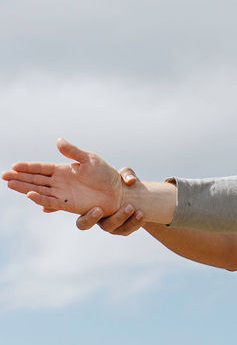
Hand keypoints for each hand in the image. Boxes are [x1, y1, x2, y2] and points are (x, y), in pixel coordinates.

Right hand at [3, 140, 126, 216]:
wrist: (118, 192)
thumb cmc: (106, 174)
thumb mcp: (89, 159)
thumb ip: (72, 152)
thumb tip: (58, 140)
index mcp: (63, 169)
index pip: (41, 168)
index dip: (27, 167)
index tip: (13, 166)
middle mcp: (60, 182)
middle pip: (35, 179)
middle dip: (19, 177)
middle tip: (3, 176)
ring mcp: (63, 193)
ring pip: (39, 189)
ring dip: (24, 187)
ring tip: (10, 184)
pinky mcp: (68, 204)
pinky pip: (51, 200)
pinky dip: (40, 198)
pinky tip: (30, 194)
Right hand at [76, 168, 144, 233]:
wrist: (134, 195)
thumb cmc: (121, 183)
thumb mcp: (123, 176)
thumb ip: (126, 173)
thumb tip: (131, 180)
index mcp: (90, 208)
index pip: (82, 221)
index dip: (88, 218)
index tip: (99, 209)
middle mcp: (98, 219)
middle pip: (103, 228)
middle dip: (111, 219)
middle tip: (127, 207)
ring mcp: (110, 226)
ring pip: (115, 229)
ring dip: (126, 219)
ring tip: (139, 211)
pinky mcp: (123, 229)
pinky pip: (127, 230)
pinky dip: (135, 223)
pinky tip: (141, 214)